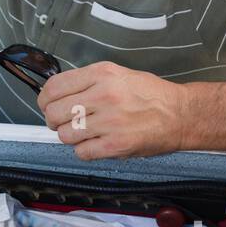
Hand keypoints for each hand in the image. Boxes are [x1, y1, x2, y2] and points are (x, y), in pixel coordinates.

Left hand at [37, 61, 189, 158]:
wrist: (181, 114)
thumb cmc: (151, 94)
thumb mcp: (118, 74)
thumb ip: (88, 81)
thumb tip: (57, 94)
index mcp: (102, 74)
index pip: (54, 87)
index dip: (44, 100)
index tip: (47, 105)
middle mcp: (103, 95)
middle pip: (54, 112)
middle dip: (54, 120)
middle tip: (65, 121)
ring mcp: (109, 121)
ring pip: (65, 135)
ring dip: (70, 136)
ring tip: (84, 133)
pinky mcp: (115, 145)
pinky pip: (81, 152)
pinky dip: (85, 150)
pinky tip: (96, 143)